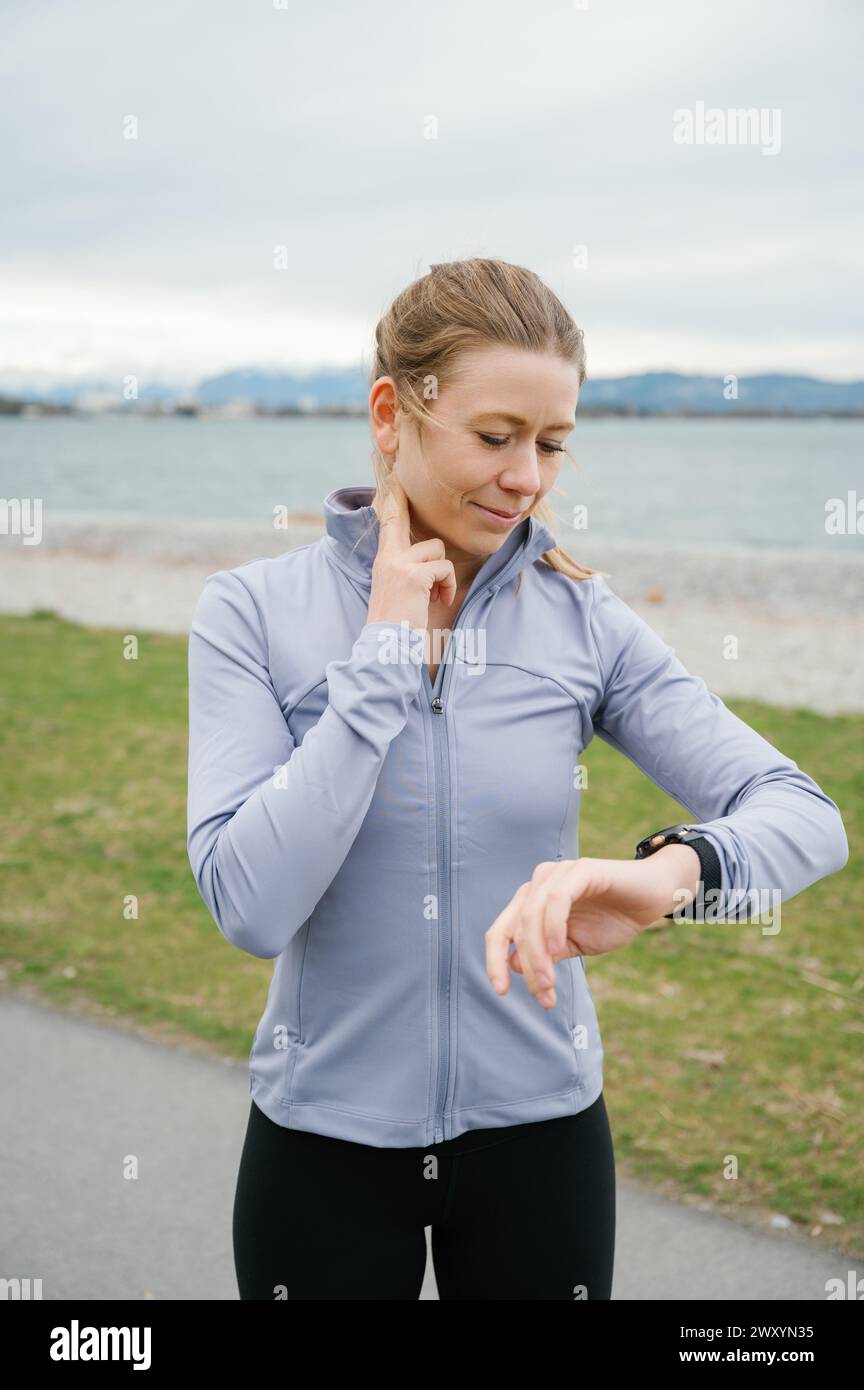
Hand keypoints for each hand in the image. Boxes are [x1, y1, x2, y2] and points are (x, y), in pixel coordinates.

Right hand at [367, 475, 457, 628]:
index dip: (392, 499)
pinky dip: (448, 586)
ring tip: (435, 594)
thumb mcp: (398, 590)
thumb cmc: (398, 623)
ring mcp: (398, 564)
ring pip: (436, 549)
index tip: (393, 478)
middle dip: (402, 504)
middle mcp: (387, 557)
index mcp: (383, 560)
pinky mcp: (413, 576)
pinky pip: (444, 568)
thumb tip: (433, 560)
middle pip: (401, 518)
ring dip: (443, 573)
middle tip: (399, 481)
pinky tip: (440, 600)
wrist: (387, 646)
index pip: (388, 522)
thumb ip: (408, 570)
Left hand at [485, 847, 701, 1008]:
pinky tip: (558, 949)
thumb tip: (514, 967)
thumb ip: (547, 954)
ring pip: (531, 916)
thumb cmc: (613, 919)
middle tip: (544, 994)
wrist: (653, 897)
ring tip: (550, 982)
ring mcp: (558, 874)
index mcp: (532, 901)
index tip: (502, 992)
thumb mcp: (575, 945)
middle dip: (527, 965)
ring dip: (538, 954)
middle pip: (514, 927)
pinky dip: (552, 926)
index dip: (495, 961)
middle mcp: (539, 884)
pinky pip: (556, 899)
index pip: (502, 931)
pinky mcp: (581, 870)